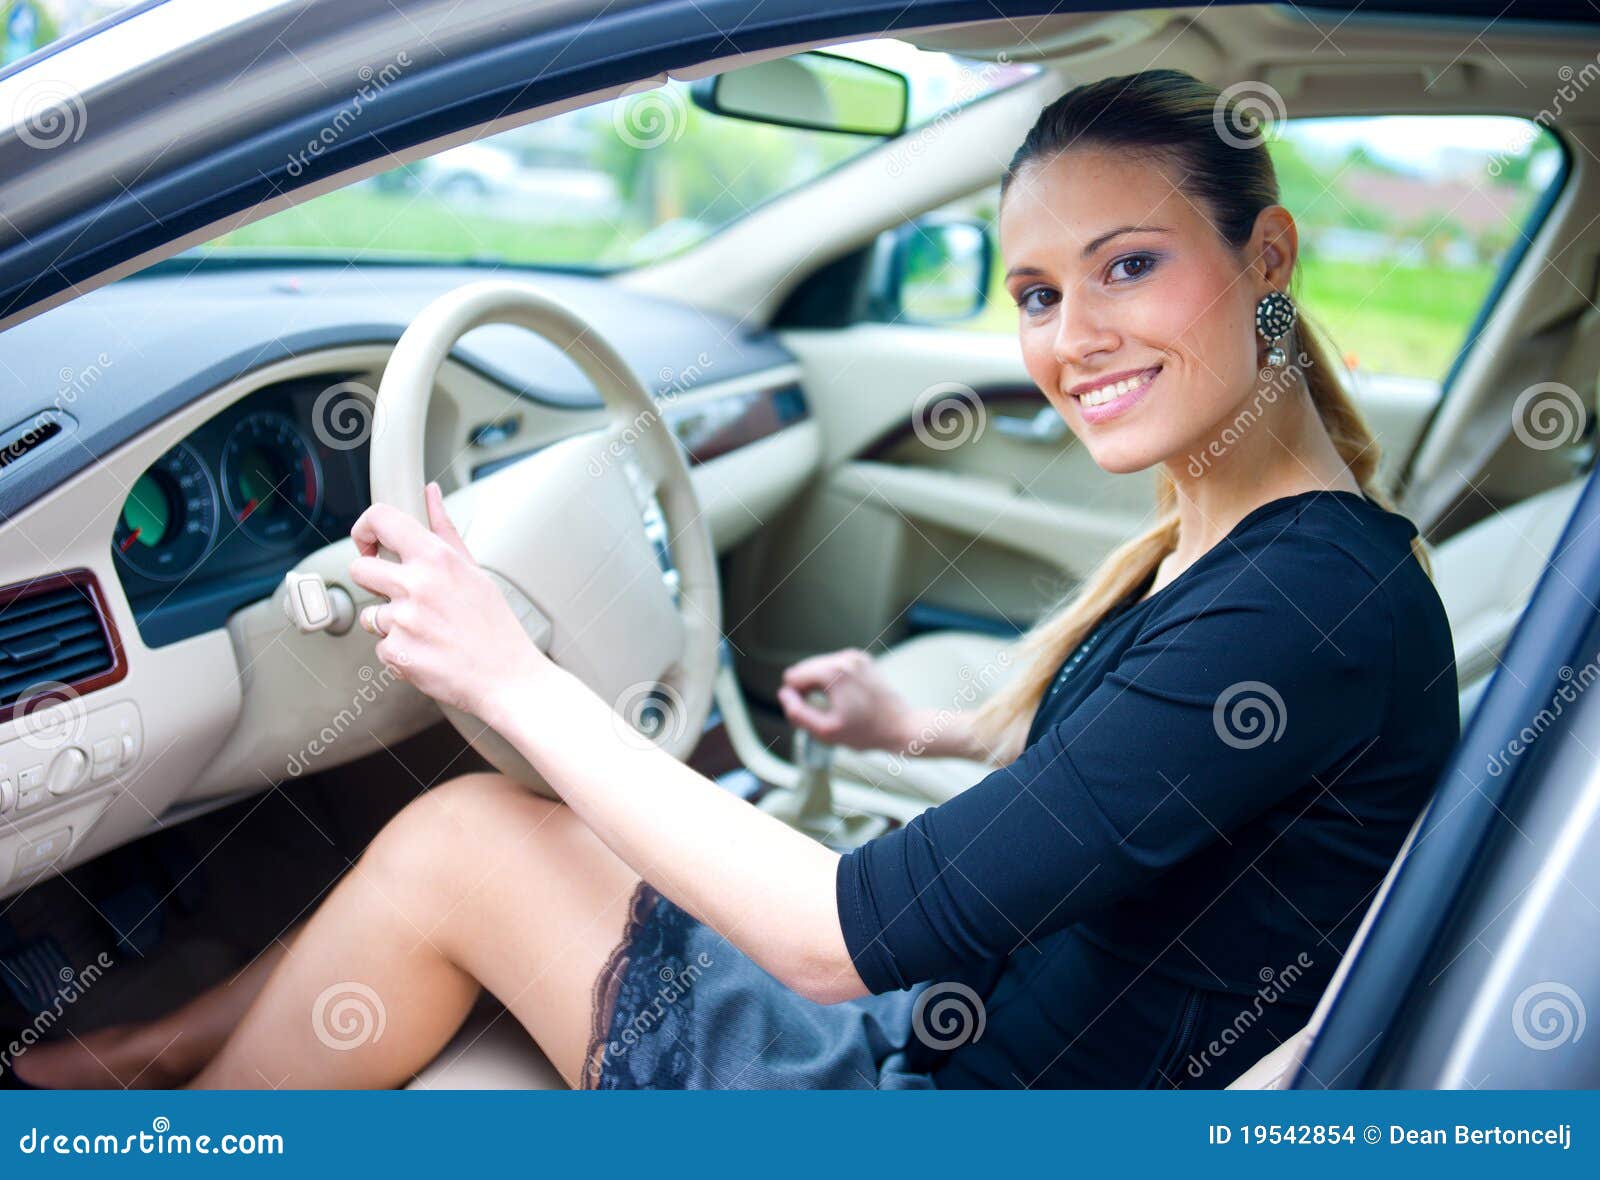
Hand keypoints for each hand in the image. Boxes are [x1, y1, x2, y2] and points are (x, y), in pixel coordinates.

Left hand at [347, 482, 548, 716]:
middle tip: (404, 597)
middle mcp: (417, 585)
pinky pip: (381, 647)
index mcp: (437, 558)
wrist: (508, 678)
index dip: (365, 530)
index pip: (380, 519)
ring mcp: (404, 621)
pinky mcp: (397, 654)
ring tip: (428, 632)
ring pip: (371, 615)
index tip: (370, 545)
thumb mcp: (474, 570)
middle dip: (375, 583)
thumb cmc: (495, 627)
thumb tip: (430, 493)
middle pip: (359, 570)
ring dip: (392, 624)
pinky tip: (428, 653)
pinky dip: (400, 653)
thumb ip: (445, 529)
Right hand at [777, 647, 914, 752]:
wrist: (901, 727)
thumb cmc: (867, 732)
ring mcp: (856, 656)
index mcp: (833, 671)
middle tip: (821, 713)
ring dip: (819, 685)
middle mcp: (845, 657)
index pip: (793, 677)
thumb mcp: (826, 731)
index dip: (794, 698)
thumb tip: (784, 695)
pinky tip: (844, 699)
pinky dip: (833, 680)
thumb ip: (798, 713)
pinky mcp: (863, 660)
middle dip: (805, 690)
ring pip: (818, 666)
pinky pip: (834, 666)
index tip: (810, 715)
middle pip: (804, 668)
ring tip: (833, 707)